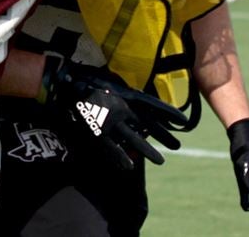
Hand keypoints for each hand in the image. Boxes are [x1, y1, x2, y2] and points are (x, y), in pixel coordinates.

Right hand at [41, 58, 187, 168]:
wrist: (65, 84)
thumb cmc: (88, 82)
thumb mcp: (111, 83)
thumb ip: (124, 93)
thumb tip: (137, 97)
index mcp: (126, 95)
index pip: (153, 105)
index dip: (168, 113)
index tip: (183, 121)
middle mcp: (122, 107)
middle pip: (147, 124)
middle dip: (162, 135)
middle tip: (177, 146)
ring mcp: (110, 120)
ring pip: (133, 138)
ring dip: (146, 151)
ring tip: (160, 161)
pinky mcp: (97, 130)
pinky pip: (110, 146)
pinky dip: (119, 156)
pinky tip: (129, 166)